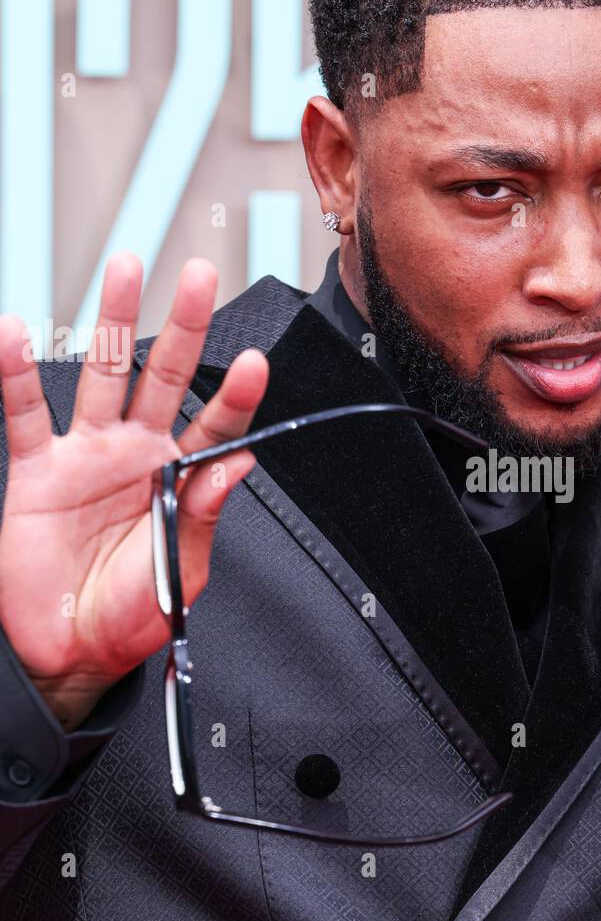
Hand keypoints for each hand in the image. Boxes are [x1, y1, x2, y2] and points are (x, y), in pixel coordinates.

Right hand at [0, 254, 268, 730]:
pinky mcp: (38, 470)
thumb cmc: (132, 615)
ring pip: (102, 373)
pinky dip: (14, 373)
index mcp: (179, 479)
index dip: (235, 394)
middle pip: (163, 375)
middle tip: (197, 275)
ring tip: (126, 269)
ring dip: (114, 321)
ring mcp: (88, 455)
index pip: (216, 424)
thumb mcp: (181, 568)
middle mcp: (137, 454)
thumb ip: (204, 514)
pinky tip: (12, 333)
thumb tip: (240, 463)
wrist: (72, 651)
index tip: (256, 361)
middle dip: (181, 325)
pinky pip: (25, 413)